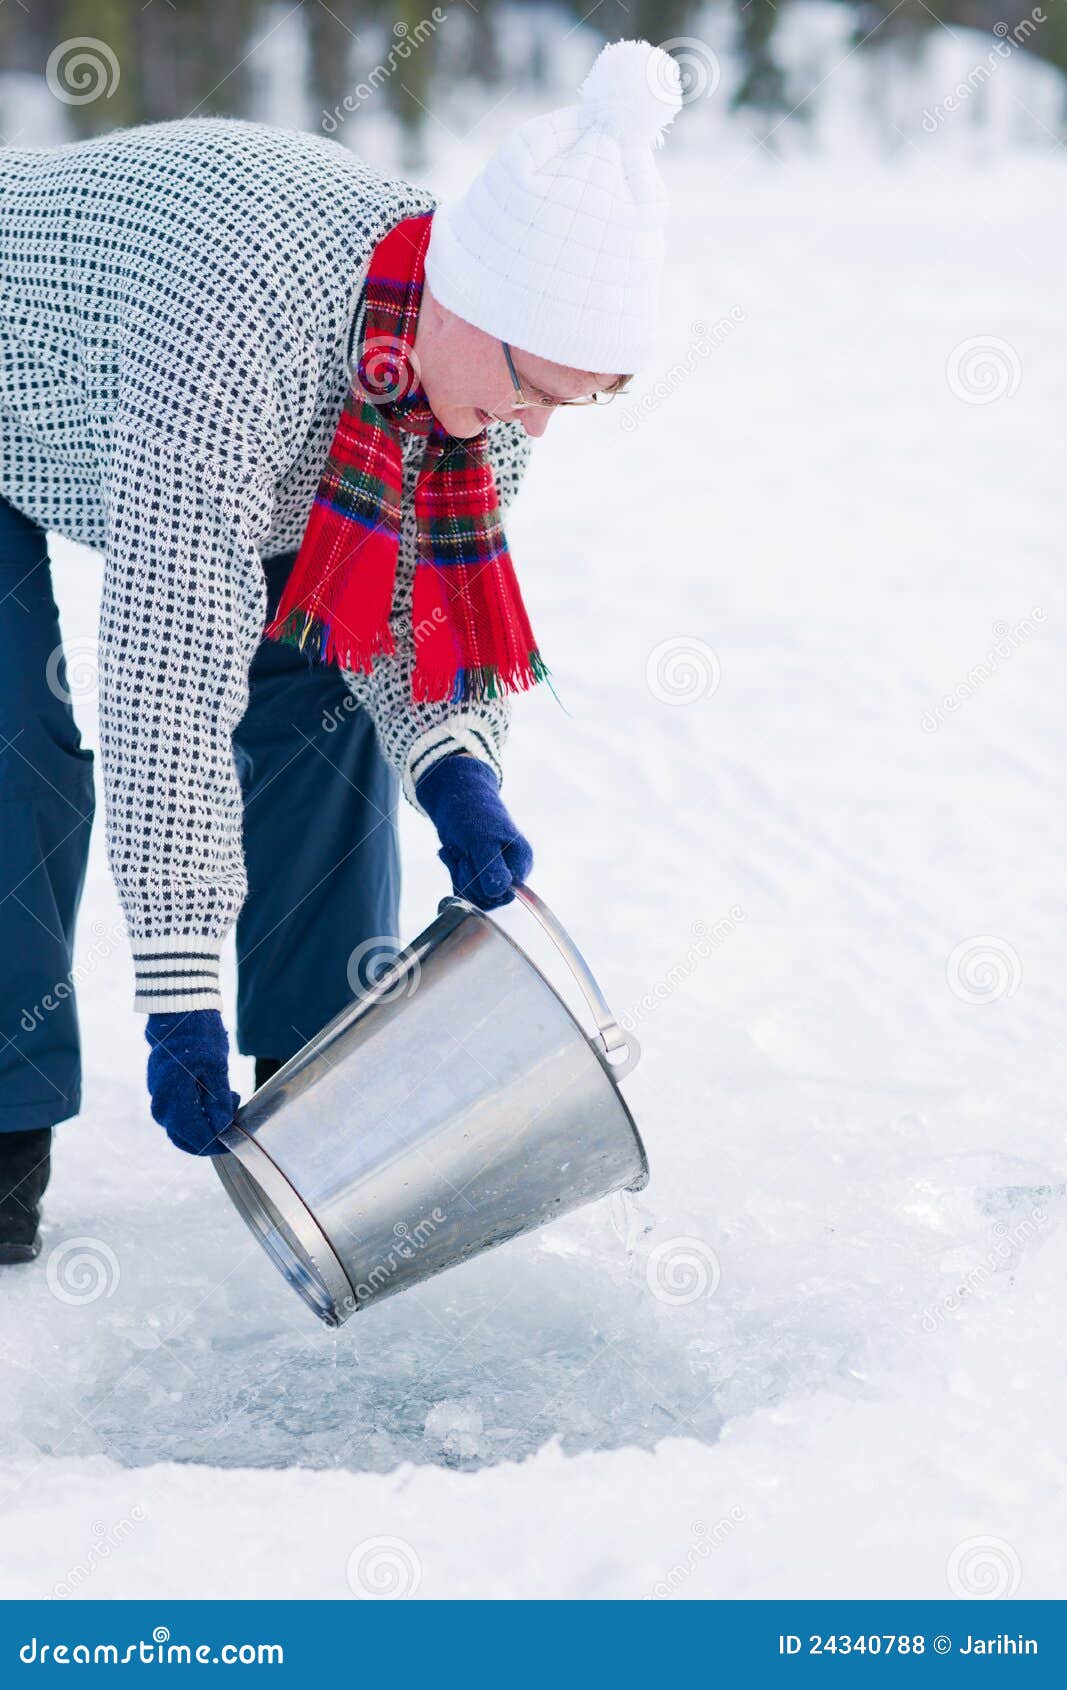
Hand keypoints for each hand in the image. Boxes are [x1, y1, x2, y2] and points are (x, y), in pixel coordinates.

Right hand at [145, 1010, 239, 1155]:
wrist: (178, 1016)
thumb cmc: (200, 1037)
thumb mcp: (217, 1067)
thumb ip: (218, 1101)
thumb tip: (222, 1128)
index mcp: (174, 1098)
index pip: (196, 1137)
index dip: (217, 1144)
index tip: (235, 1139)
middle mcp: (161, 1104)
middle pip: (185, 1138)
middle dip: (212, 1135)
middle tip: (233, 1117)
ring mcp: (158, 1099)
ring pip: (182, 1127)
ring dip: (205, 1123)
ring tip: (228, 1099)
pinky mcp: (161, 1094)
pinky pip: (178, 1114)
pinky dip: (197, 1113)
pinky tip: (214, 1095)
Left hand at [415, 754, 532, 910]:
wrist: (454, 797)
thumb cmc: (472, 813)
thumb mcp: (481, 840)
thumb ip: (491, 868)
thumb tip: (498, 893)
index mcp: (521, 860)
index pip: (506, 893)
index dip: (484, 884)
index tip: (470, 860)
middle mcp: (511, 869)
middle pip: (490, 898)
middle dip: (469, 879)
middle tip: (461, 855)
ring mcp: (494, 872)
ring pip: (476, 896)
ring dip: (458, 875)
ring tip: (455, 852)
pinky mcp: (478, 873)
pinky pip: (465, 889)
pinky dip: (453, 873)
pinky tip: (450, 854)